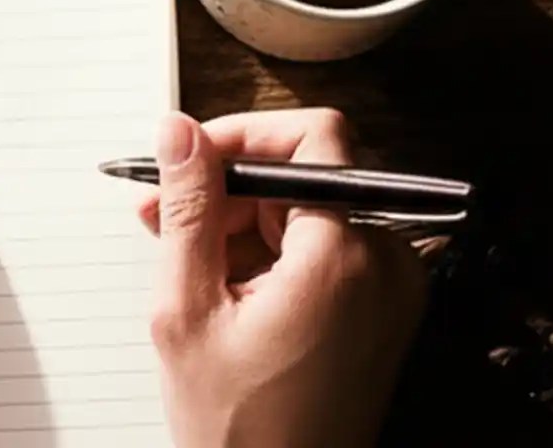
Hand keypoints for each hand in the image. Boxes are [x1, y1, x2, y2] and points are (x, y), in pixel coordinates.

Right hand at [141, 109, 426, 447]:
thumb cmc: (238, 429)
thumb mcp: (187, 310)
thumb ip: (186, 210)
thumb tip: (180, 134)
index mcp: (344, 257)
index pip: (311, 138)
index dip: (242, 135)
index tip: (191, 158)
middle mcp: (385, 263)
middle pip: (307, 174)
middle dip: (228, 185)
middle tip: (163, 212)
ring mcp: (390, 287)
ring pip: (310, 209)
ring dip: (241, 220)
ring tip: (181, 256)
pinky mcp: (380, 308)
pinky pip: (325, 247)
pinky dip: (270, 251)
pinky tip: (219, 281)